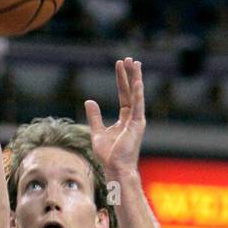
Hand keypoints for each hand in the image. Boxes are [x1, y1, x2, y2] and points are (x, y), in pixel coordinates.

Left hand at [85, 58, 145, 176]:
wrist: (115, 168)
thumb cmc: (109, 156)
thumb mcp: (97, 132)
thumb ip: (94, 117)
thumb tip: (89, 101)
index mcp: (125, 119)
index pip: (124, 95)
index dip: (121, 80)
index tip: (120, 65)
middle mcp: (133, 117)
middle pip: (132, 91)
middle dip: (130, 74)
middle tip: (129, 58)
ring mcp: (137, 121)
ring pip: (136, 95)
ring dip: (136, 78)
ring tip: (135, 63)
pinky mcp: (137, 125)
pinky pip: (138, 106)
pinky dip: (138, 93)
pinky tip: (137, 81)